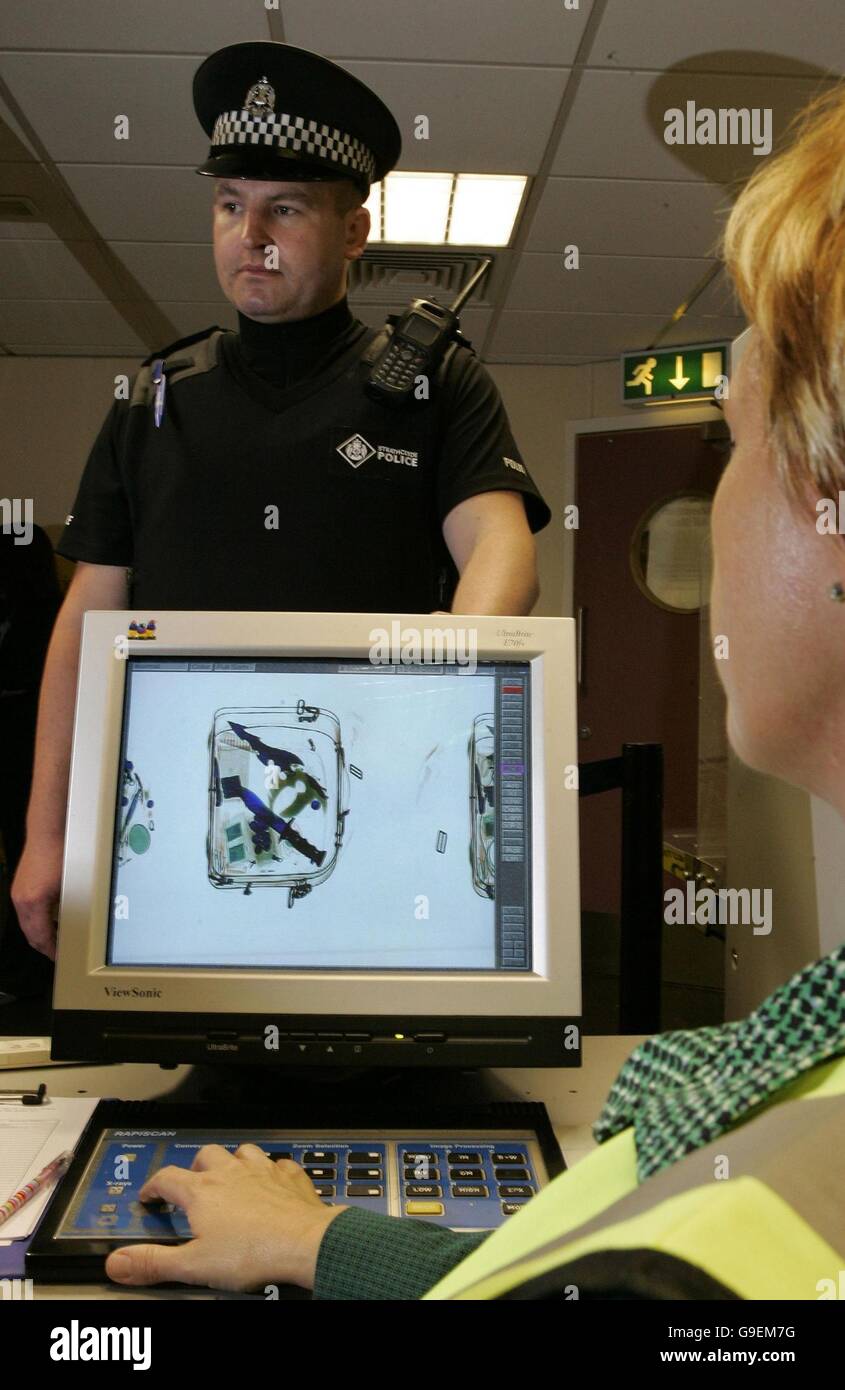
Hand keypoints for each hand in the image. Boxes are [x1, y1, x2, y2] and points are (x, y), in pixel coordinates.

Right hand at [11, 836, 63, 959]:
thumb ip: (67, 909)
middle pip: (30, 934)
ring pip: (26, 925)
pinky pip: (26, 913)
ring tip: (54, 941)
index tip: (59, 958)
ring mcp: (18, 894)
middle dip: (43, 946)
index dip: (50, 950)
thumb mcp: (69, 887)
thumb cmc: (60, 855)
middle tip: (57, 954)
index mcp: (33, 903)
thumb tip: (73, 926)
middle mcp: (21, 900)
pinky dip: (36, 922)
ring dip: (39, 934)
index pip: (40, 937)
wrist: (48, 833)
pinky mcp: (20, 888)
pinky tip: (49, 921)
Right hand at [105, 1144, 347, 1292]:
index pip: (167, 1178)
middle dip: (194, 1167)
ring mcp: (263, 1171)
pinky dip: (272, 1169)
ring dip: (233, 1160)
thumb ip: (153, 1262)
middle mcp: (231, 1173)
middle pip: (205, 1155)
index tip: (150, 1195)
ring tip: (230, 1175)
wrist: (303, 1242)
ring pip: (242, 1151)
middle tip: (192, 1183)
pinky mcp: (289, 1177)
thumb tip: (118, 1263)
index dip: (153, 1186)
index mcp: (203, 1192)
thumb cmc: (253, 1252)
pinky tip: (273, 1180)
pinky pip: (279, 1163)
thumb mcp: (193, 1265)